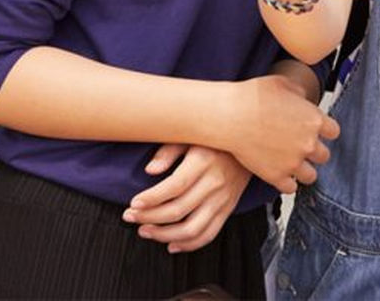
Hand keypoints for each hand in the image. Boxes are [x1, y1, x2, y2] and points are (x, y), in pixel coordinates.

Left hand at [123, 144, 250, 252]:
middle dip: (149, 217)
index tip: (133, 203)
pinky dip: (188, 245)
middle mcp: (215, 182)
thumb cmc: (214, 137)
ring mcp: (223, 199)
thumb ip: (169, 151)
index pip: (174, 186)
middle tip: (130, 216)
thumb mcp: (191, 135)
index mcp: (203, 161)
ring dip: (164, 235)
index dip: (151, 198)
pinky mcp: (228, 209)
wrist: (248, 143)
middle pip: (178, 210)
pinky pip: (209, 234)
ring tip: (145, 231)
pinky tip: (171, 243)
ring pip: (192, 229)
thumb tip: (150, 170)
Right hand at [225, 74, 339, 194]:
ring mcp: (293, 162)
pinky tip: (280, 173)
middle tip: (302, 146)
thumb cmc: (253, 97)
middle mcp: (308, 143)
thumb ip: (299, 93)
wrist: (231, 116)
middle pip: (324, 156)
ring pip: (311, 176)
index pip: (333, 132)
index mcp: (314, 120)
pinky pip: (291, 188)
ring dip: (304, 170)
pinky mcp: (276, 176)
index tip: (317, 131)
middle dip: (315, 151)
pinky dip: (287, 182)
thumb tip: (302, 98)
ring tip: (293, 163)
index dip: (325, 131)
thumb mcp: (283, 84)